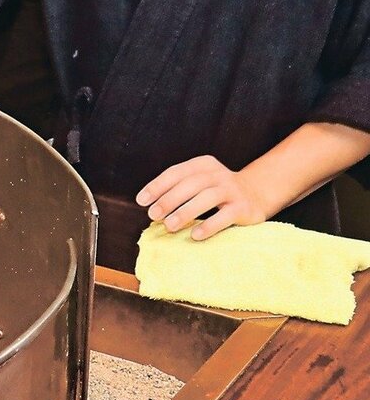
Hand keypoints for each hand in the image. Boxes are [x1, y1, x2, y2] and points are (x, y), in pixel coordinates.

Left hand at [136, 155, 267, 239]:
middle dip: (168, 200)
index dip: (157, 186)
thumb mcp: (200, 181)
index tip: (142, 200)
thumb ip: (179, 188)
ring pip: (206, 198)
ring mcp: (232, 190)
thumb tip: (150, 205)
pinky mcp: (243, 207)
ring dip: (185, 212)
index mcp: (202, 164)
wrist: (258, 192)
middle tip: (152, 215)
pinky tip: (195, 235)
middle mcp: (217, 174)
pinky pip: (225, 216)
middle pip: (190, 184)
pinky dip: (209, 225)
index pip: (176, 172)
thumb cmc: (219, 189)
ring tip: (169, 226)